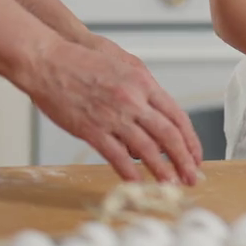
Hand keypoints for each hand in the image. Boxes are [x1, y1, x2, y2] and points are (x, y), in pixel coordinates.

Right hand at [22, 38, 203, 185]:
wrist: (49, 60)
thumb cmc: (82, 59)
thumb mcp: (123, 64)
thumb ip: (142, 86)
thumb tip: (157, 108)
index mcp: (143, 83)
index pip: (177, 116)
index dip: (190, 140)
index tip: (196, 156)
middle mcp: (133, 100)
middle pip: (169, 135)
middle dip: (184, 159)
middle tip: (193, 177)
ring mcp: (113, 116)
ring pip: (147, 149)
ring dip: (162, 170)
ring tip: (172, 186)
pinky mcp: (91, 130)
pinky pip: (117, 157)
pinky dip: (130, 173)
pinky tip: (138, 183)